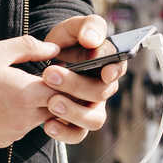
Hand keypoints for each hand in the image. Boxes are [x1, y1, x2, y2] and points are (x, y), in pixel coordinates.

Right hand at [0, 35, 58, 149]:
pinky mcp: (3, 142)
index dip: (65, 78)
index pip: (65, 89)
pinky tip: (0, 104)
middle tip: (40, 77)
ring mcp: (14, 133)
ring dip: (35, 105)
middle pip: (56, 108)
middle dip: (53, 93)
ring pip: (39, 118)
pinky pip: (21, 128)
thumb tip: (54, 48)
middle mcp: (25, 119)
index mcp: (26, 94)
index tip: (57, 68)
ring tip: (14, 88)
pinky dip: (18, 116)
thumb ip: (27, 47)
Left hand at [38, 15, 125, 144]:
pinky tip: (48, 124)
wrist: (44, 61)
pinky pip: (78, 135)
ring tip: (51, 103)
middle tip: (49, 74)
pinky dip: (64, 133)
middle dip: (76, 85)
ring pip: (95, 120)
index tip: (104, 72)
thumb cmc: (66, 42)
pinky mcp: (77, 123)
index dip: (114, 71)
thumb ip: (86, 27)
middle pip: (101, 93)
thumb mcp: (73, 27)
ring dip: (73, 112)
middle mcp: (104, 87)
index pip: (119, 67)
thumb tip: (92, 40)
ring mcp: (92, 107)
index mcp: (109, 62)